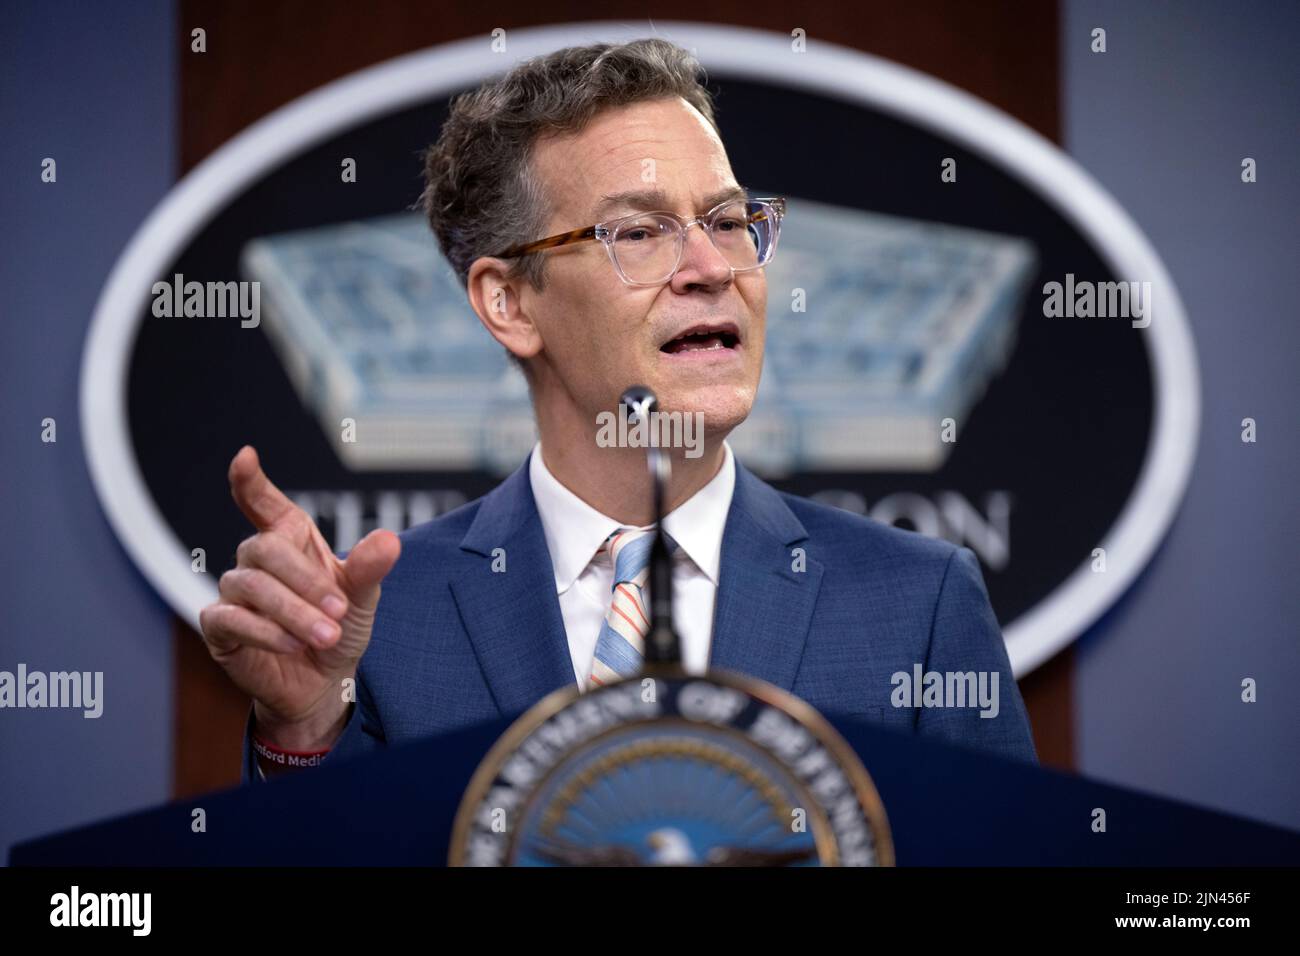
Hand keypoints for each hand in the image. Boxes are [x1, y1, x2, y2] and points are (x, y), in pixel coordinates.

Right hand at [198, 446, 399, 749]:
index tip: (245, 456)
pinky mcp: (219, 627)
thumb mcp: (363, 598)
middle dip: (305, 582)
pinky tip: (293, 646)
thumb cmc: (339, 627)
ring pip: (251, 586)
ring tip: (328, 635)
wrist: (324, 682)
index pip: (263, 502)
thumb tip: (388, 540)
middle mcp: (256, 558)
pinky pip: (230, 618)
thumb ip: (369, 568)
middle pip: (266, 549)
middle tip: (339, 613)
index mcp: (290, 538)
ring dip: (293, 612)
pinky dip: (266, 632)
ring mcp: (234, 591)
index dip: (250, 481)